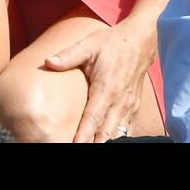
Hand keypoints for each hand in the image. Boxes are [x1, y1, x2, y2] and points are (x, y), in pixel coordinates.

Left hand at [44, 16, 156, 142]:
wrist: (141, 39)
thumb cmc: (112, 43)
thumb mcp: (89, 44)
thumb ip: (68, 56)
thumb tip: (47, 62)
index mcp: (106, 88)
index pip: (93, 118)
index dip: (84, 135)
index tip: (76, 146)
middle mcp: (120, 100)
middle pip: (107, 132)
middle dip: (95, 145)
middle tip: (80, 150)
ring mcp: (129, 105)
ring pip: (118, 133)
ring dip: (106, 142)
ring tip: (93, 147)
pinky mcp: (134, 107)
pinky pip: (126, 128)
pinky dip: (117, 137)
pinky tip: (106, 141)